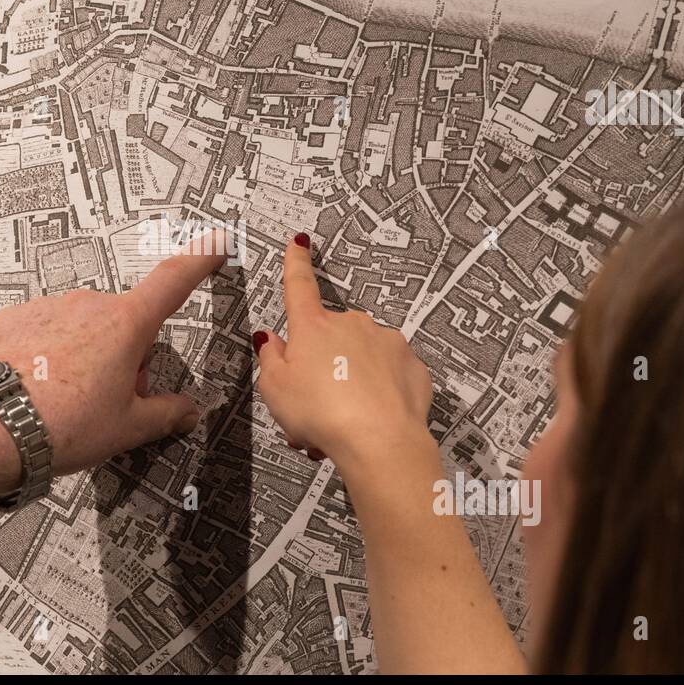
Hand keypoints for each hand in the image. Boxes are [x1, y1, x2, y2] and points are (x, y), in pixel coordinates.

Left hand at [0, 245, 223, 475]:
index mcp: (127, 325)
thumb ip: (166, 414)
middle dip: (125, 355)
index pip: (175, 280)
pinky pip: (42, 331)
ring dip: (84, 354)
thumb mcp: (128, 428)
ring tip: (66, 401)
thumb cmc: (63, 427)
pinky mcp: (13, 319)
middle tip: (111, 400)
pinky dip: (46, 355)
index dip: (201, 257)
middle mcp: (89, 305)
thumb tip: (186, 412)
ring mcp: (48, 308)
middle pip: (124, 324)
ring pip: (81, 328)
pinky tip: (37, 387)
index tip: (216, 241)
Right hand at [254, 235, 435, 476]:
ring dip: (350, 382)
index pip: (300, 285)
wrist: (380, 441)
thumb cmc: (322, 414)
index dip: (296, 263)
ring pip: (360, 359)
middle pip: (330, 337)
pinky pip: (389, 375)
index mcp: (314, 326)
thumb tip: (271, 339)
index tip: (299, 242)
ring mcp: (387, 341)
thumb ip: (271, 359)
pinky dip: (379, 392)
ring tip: (343, 422)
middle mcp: (353, 324)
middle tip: (314, 403)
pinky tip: (372, 418)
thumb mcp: (275, 390)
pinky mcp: (412, 365)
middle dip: (322, 364)